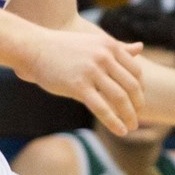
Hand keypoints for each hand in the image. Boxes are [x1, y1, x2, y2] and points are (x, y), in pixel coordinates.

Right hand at [22, 30, 145, 135]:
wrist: (34, 48)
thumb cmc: (63, 47)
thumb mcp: (94, 42)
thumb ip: (118, 47)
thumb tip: (140, 47)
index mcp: (109, 46)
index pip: (136, 71)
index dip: (140, 90)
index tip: (138, 102)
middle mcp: (104, 57)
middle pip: (131, 85)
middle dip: (138, 105)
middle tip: (137, 118)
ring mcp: (91, 71)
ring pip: (120, 98)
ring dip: (129, 116)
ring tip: (131, 127)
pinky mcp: (78, 86)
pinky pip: (102, 108)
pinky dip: (114, 122)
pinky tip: (120, 131)